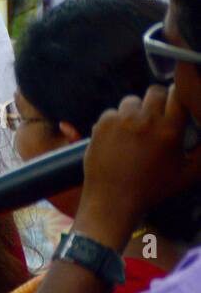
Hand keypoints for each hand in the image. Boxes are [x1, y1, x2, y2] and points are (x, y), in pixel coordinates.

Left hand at [79, 85, 200, 246]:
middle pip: (155, 92)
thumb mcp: (189, 173)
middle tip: (158, 116)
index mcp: (169, 130)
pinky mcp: (102, 124)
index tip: (178, 102)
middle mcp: (145, 121)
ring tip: (137, 129)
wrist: (114, 199)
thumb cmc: (154, 188)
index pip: (179, 94)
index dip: (180, 95)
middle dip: (158, 101)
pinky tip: (119, 138)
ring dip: (136, 110)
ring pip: (132, 101)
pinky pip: (112, 112)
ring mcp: (121, 121)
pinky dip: (116, 121)